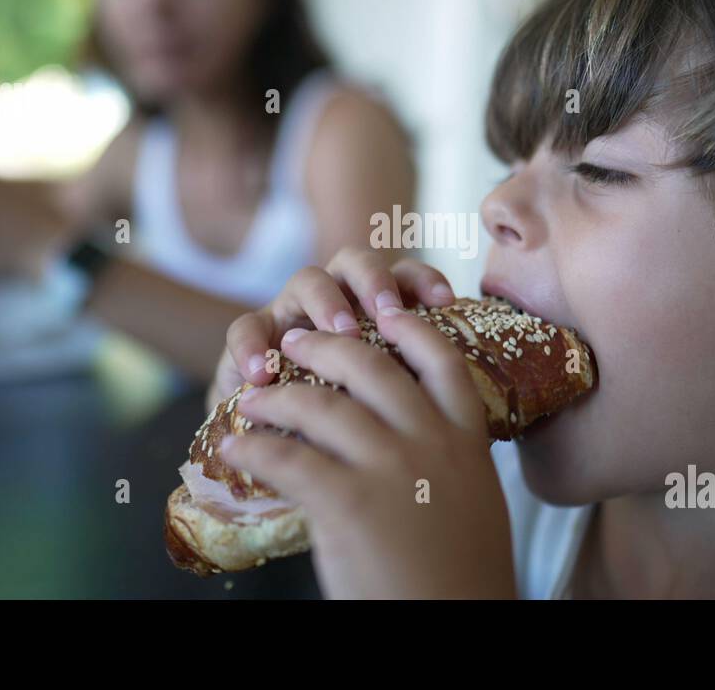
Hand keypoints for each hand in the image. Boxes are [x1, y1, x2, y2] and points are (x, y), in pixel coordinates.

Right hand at [206, 247, 456, 404]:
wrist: (285, 450)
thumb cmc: (351, 426)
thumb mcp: (386, 404)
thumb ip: (414, 382)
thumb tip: (469, 387)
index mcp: (375, 309)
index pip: (405, 276)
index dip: (425, 279)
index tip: (446, 299)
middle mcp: (336, 300)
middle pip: (356, 263)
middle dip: (375, 282)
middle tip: (387, 314)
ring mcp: (292, 314)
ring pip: (307, 280)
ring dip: (325, 302)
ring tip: (338, 335)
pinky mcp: (251, 338)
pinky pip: (245, 328)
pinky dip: (251, 347)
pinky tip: (261, 375)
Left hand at [218, 308, 517, 598]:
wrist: (455, 626)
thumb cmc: (464, 579)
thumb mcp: (474, 504)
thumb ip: (448, 464)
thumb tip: (410, 444)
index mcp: (467, 443)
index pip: (442, 361)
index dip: (412, 330)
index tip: (387, 314)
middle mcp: (431, 444)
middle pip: (372, 367)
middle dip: (326, 346)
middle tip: (295, 342)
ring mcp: (390, 469)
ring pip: (322, 406)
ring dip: (277, 396)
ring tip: (251, 397)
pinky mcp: (348, 503)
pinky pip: (287, 458)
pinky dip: (253, 448)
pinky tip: (235, 448)